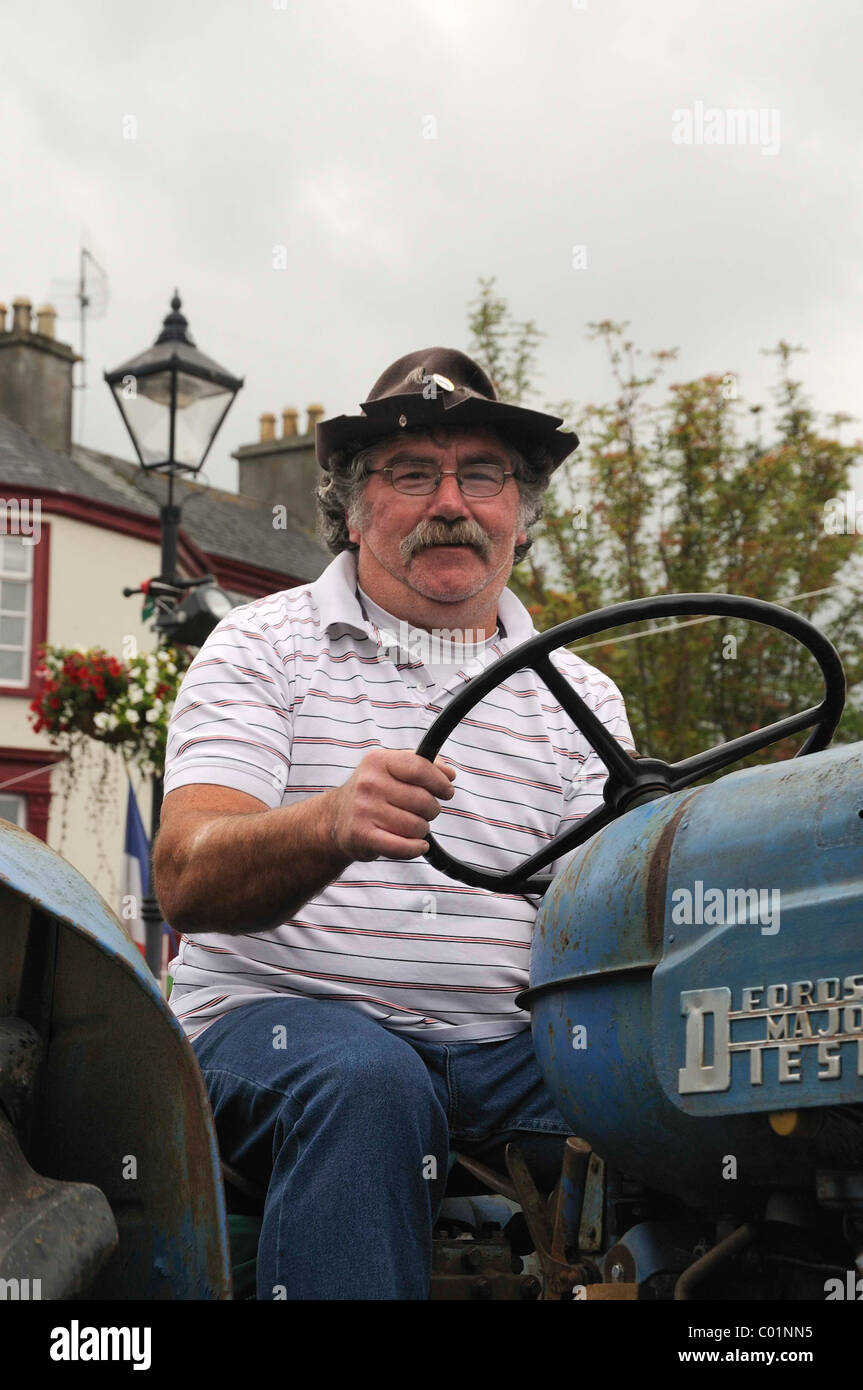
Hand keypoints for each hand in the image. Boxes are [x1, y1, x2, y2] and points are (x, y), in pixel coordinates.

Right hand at [325, 748, 456, 861]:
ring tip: (409, 826)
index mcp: (378, 761)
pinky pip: (403, 847)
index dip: (440, 782)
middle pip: (423, 800)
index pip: (420, 768)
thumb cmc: (372, 793)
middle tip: (423, 812)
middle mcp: (369, 783)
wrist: (333, 819)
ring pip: (417, 826)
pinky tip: (417, 845)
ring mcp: (363, 810)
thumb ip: (423, 765)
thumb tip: (449, 774)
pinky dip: (415, 848)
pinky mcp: (361, 835)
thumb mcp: (391, 769)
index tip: (446, 791)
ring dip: (420, 830)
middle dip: (431, 810)